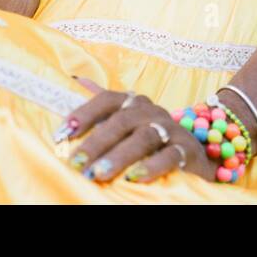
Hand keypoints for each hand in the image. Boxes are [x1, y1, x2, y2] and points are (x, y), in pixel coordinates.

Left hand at [55, 77, 218, 183]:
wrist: (194, 156)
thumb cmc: (152, 140)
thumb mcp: (127, 123)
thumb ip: (102, 107)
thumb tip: (74, 79)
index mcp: (134, 103)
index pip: (107, 99)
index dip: (84, 113)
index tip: (62, 133)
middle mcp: (151, 111)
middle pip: (122, 120)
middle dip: (96, 142)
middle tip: (77, 163)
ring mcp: (171, 129)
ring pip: (143, 137)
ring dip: (119, 155)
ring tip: (99, 173)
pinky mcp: (186, 150)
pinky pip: (169, 155)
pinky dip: (151, 166)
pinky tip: (134, 178)